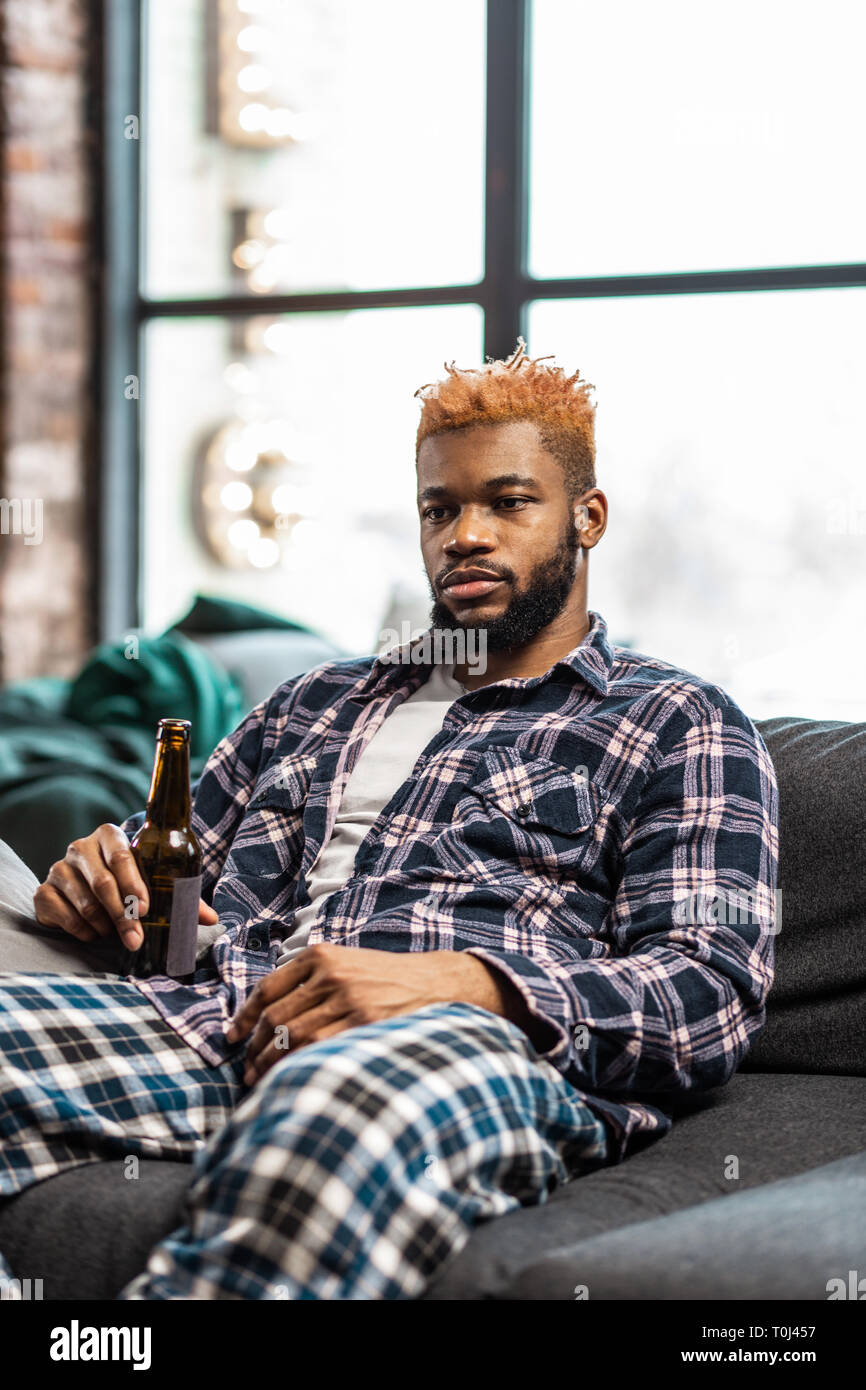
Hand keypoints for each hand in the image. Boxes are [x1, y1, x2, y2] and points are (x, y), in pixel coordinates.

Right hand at [33, 823, 217, 950]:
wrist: (81, 889)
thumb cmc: (125, 883)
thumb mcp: (150, 884)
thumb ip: (179, 897)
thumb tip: (212, 919)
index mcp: (109, 836)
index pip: (122, 855)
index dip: (134, 883)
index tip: (147, 908)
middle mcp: (81, 847)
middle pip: (103, 882)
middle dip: (123, 915)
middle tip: (136, 938)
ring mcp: (59, 867)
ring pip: (84, 902)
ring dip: (104, 925)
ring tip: (114, 934)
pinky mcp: (43, 891)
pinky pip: (62, 915)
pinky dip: (81, 931)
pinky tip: (93, 934)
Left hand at [226, 942, 507, 1085]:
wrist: (435, 983)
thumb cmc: (385, 978)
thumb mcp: (346, 962)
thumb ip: (309, 979)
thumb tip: (265, 1016)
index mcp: (320, 955)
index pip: (267, 989)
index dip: (244, 1017)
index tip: (232, 1037)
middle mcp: (330, 975)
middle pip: (276, 1017)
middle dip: (254, 1047)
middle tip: (245, 1067)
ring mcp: (347, 1000)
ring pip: (292, 1037)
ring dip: (269, 1062)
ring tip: (259, 1079)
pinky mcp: (364, 1024)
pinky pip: (318, 1050)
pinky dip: (297, 1066)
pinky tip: (289, 1077)